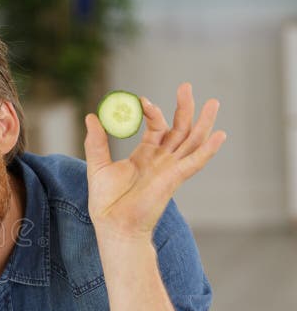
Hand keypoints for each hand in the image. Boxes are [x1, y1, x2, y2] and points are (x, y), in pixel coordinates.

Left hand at [83, 83, 225, 241]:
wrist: (114, 224)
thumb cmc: (106, 201)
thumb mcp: (98, 165)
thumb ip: (96, 141)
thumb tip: (92, 116)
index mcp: (145, 156)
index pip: (156, 128)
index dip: (152, 112)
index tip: (142, 100)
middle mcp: (161, 161)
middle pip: (179, 130)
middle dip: (185, 108)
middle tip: (186, 86)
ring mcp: (170, 169)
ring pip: (192, 141)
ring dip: (203, 123)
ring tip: (213, 102)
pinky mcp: (174, 179)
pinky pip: (195, 162)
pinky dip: (208, 149)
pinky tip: (220, 135)